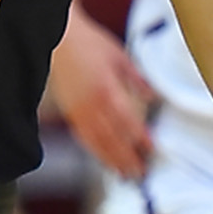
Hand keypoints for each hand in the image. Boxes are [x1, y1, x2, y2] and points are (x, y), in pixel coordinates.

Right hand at [46, 9, 154, 178]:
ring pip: (95, 142)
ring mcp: (77, 110)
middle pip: (111, 139)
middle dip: (126, 158)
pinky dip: (95, 150)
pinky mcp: (68, 111)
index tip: (152, 150)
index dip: (140, 138)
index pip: (127, 122)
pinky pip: (83, 136)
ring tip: (124, 174)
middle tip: (140, 174)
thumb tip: (153, 97)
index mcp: (106, 90)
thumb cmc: (89, 43)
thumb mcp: (119, 57)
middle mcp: (90, 105)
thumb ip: (137, 79)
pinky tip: (103, 157)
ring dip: (110, 160)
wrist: (59, 38)